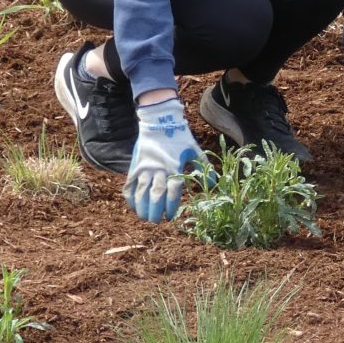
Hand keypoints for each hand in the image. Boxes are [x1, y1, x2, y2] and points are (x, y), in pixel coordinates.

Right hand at [125, 101, 200, 222]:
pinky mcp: (135, 166)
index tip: (171, 215)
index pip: (172, 190)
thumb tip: (213, 184)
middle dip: (156, 210)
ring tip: (145, 217)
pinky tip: (133, 206)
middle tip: (157, 220)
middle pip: (156, 194)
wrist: (159, 121)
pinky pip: (130, 184)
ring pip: (141, 191)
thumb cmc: (179, 138)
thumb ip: (203, 167)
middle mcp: (158, 169)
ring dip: (142, 207)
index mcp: (174, 167)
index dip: (171, 205)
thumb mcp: (195, 150)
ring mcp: (145, 168)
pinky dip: (130, 197)